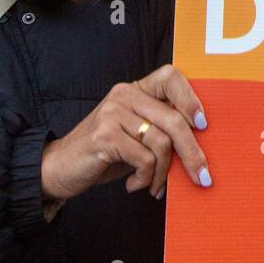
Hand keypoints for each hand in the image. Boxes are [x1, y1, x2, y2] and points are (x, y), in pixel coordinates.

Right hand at [40, 63, 209, 202]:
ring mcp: (113, 113)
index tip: (203, 125)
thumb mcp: (135, 136)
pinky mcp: (104, 136)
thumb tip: (201, 143)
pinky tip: (134, 184)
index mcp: (135, 89)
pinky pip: (143, 158)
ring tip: (154, 186)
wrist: (59, 167)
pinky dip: (145, 178)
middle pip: (174, 119)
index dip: (191, 99)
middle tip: (202, 177)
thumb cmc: (104, 154)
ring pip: (161, 142)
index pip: (171, 77)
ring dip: (162, 173)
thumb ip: (160, 130)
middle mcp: (124, 94)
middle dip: (192, 153)